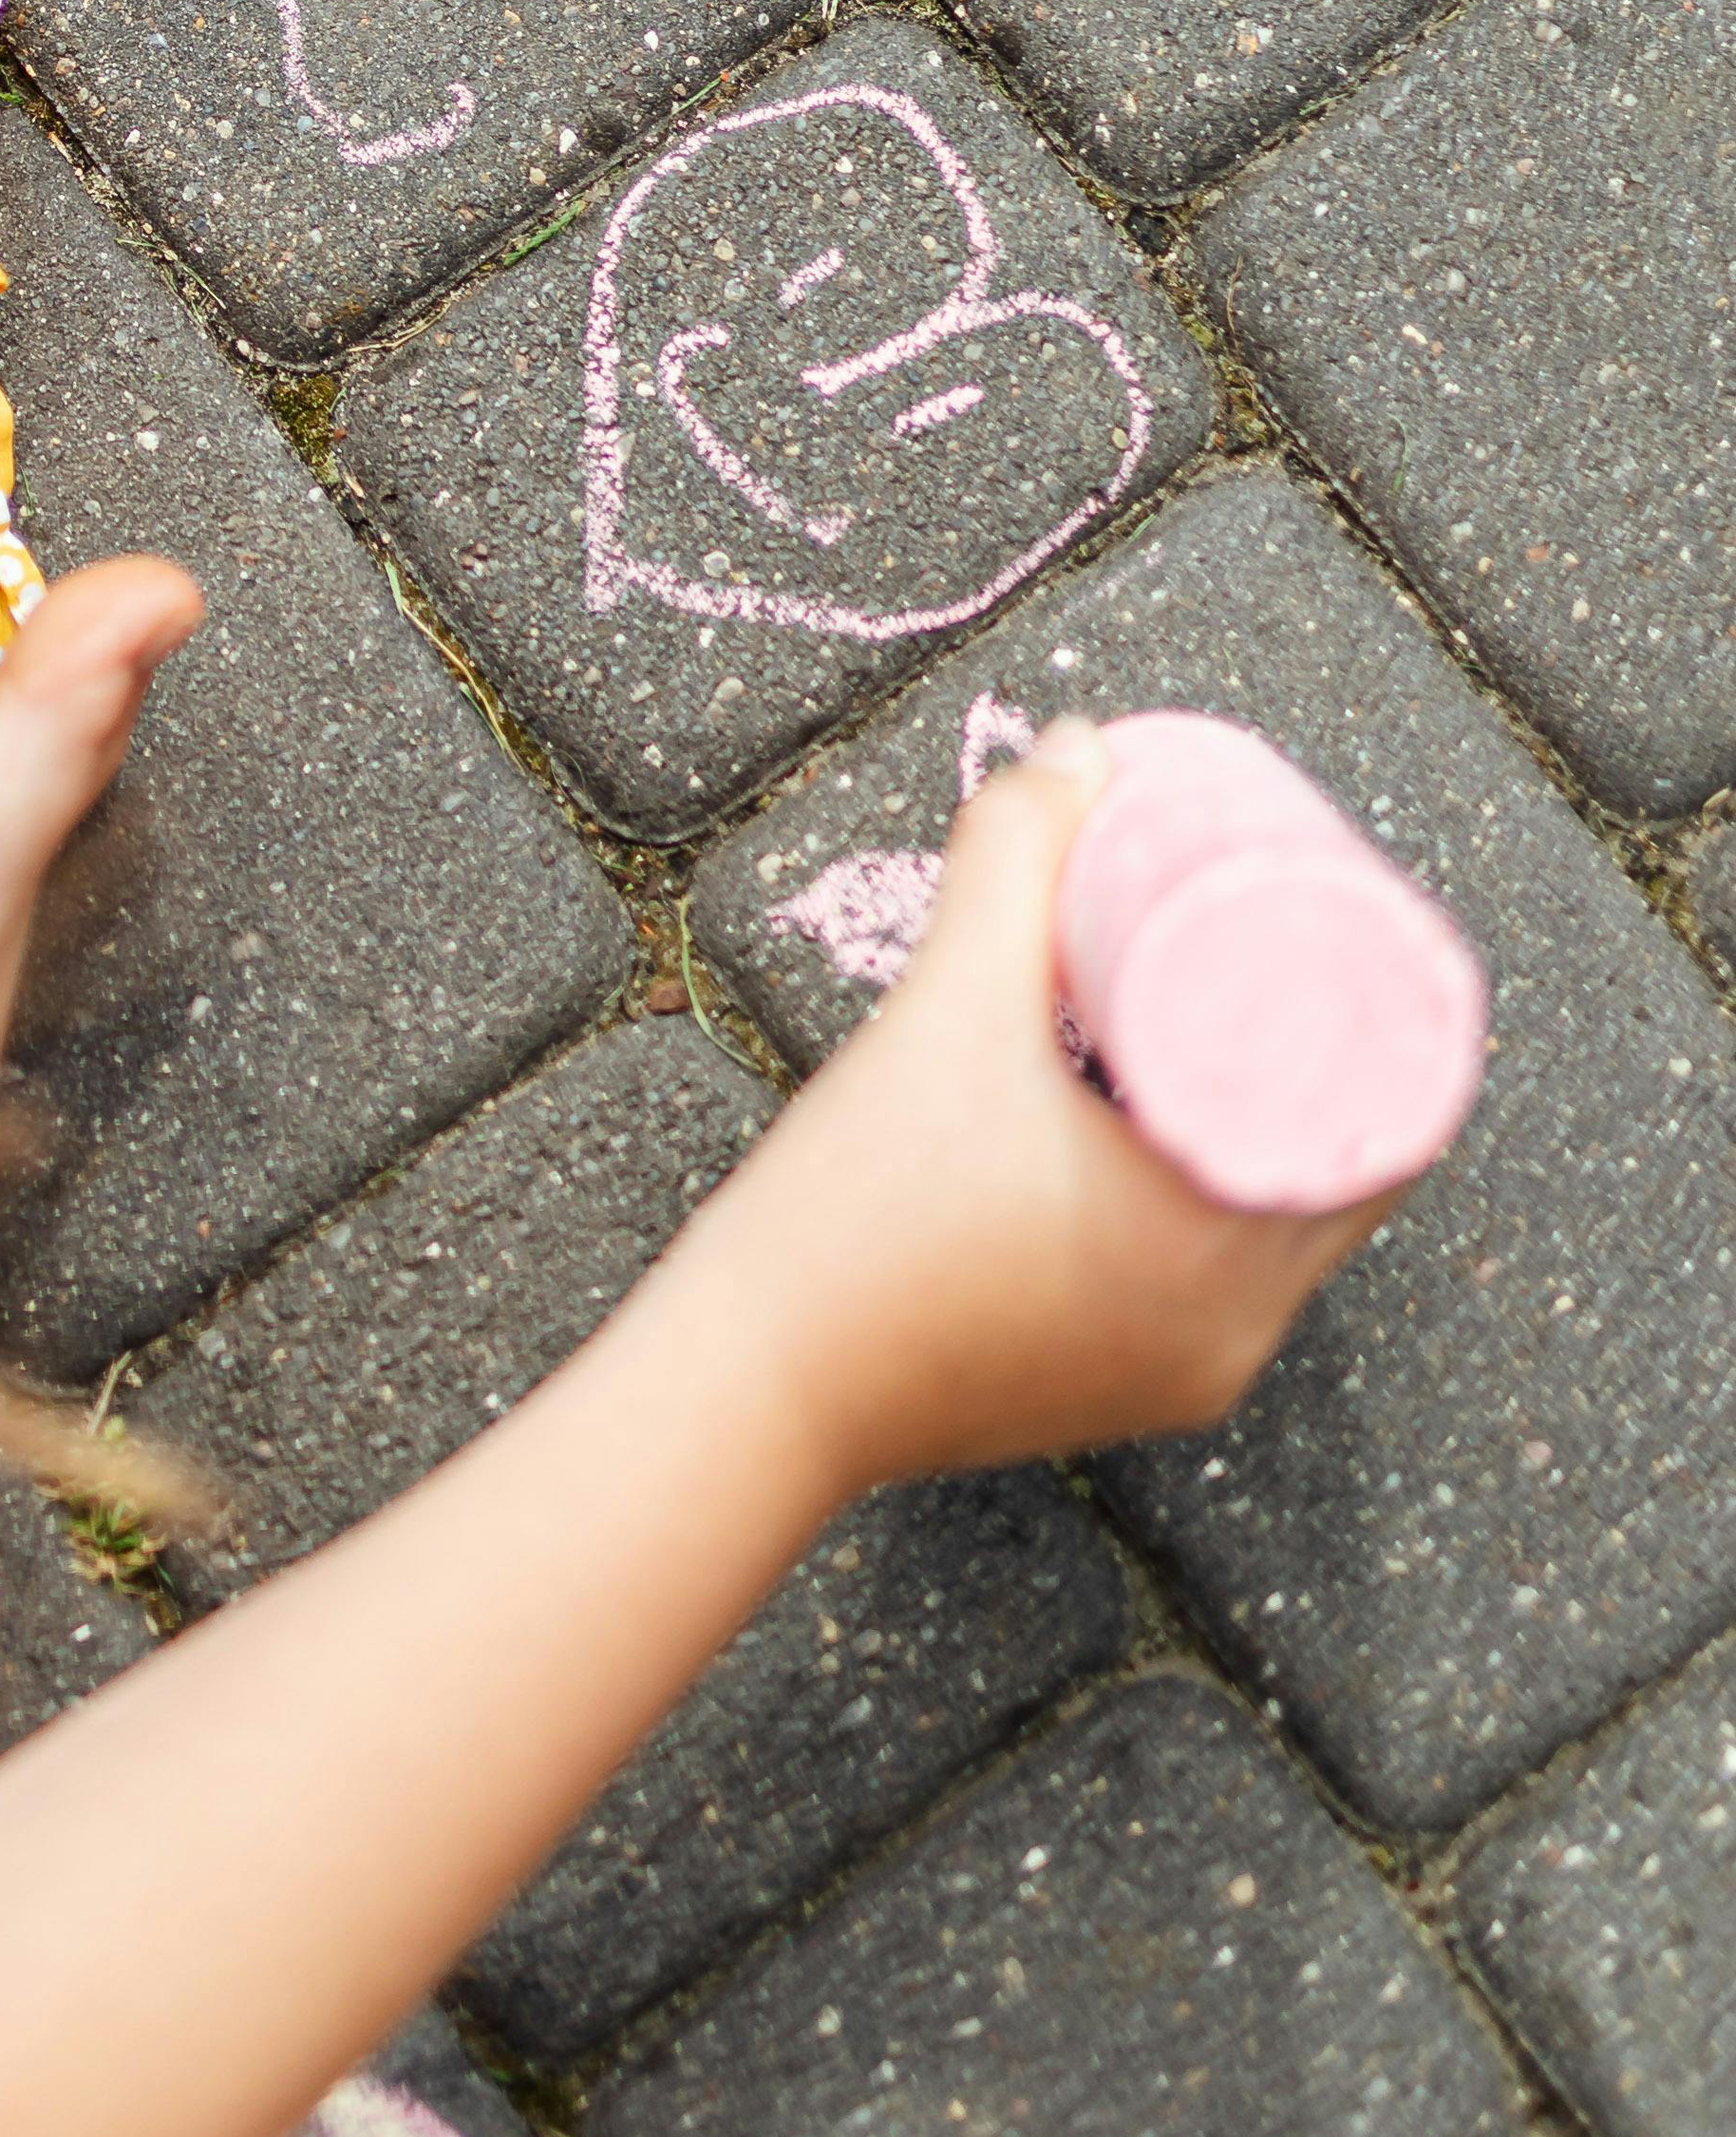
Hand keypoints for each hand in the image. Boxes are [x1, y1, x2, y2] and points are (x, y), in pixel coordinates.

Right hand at [704, 726, 1398, 1501]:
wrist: (743, 1387)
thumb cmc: (850, 1214)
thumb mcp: (942, 1014)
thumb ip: (1010, 865)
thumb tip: (1081, 749)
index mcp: (1225, 1259)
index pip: (1387, 1135)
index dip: (1392, 1023)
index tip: (1349, 927)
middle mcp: (1230, 1335)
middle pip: (1332, 1172)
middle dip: (1315, 1051)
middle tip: (1272, 941)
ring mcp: (1175, 1375)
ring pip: (1267, 1222)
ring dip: (1253, 1120)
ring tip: (1210, 1007)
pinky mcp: (1114, 1387)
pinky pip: (1206, 1270)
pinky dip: (1201, 1184)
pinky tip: (1148, 1114)